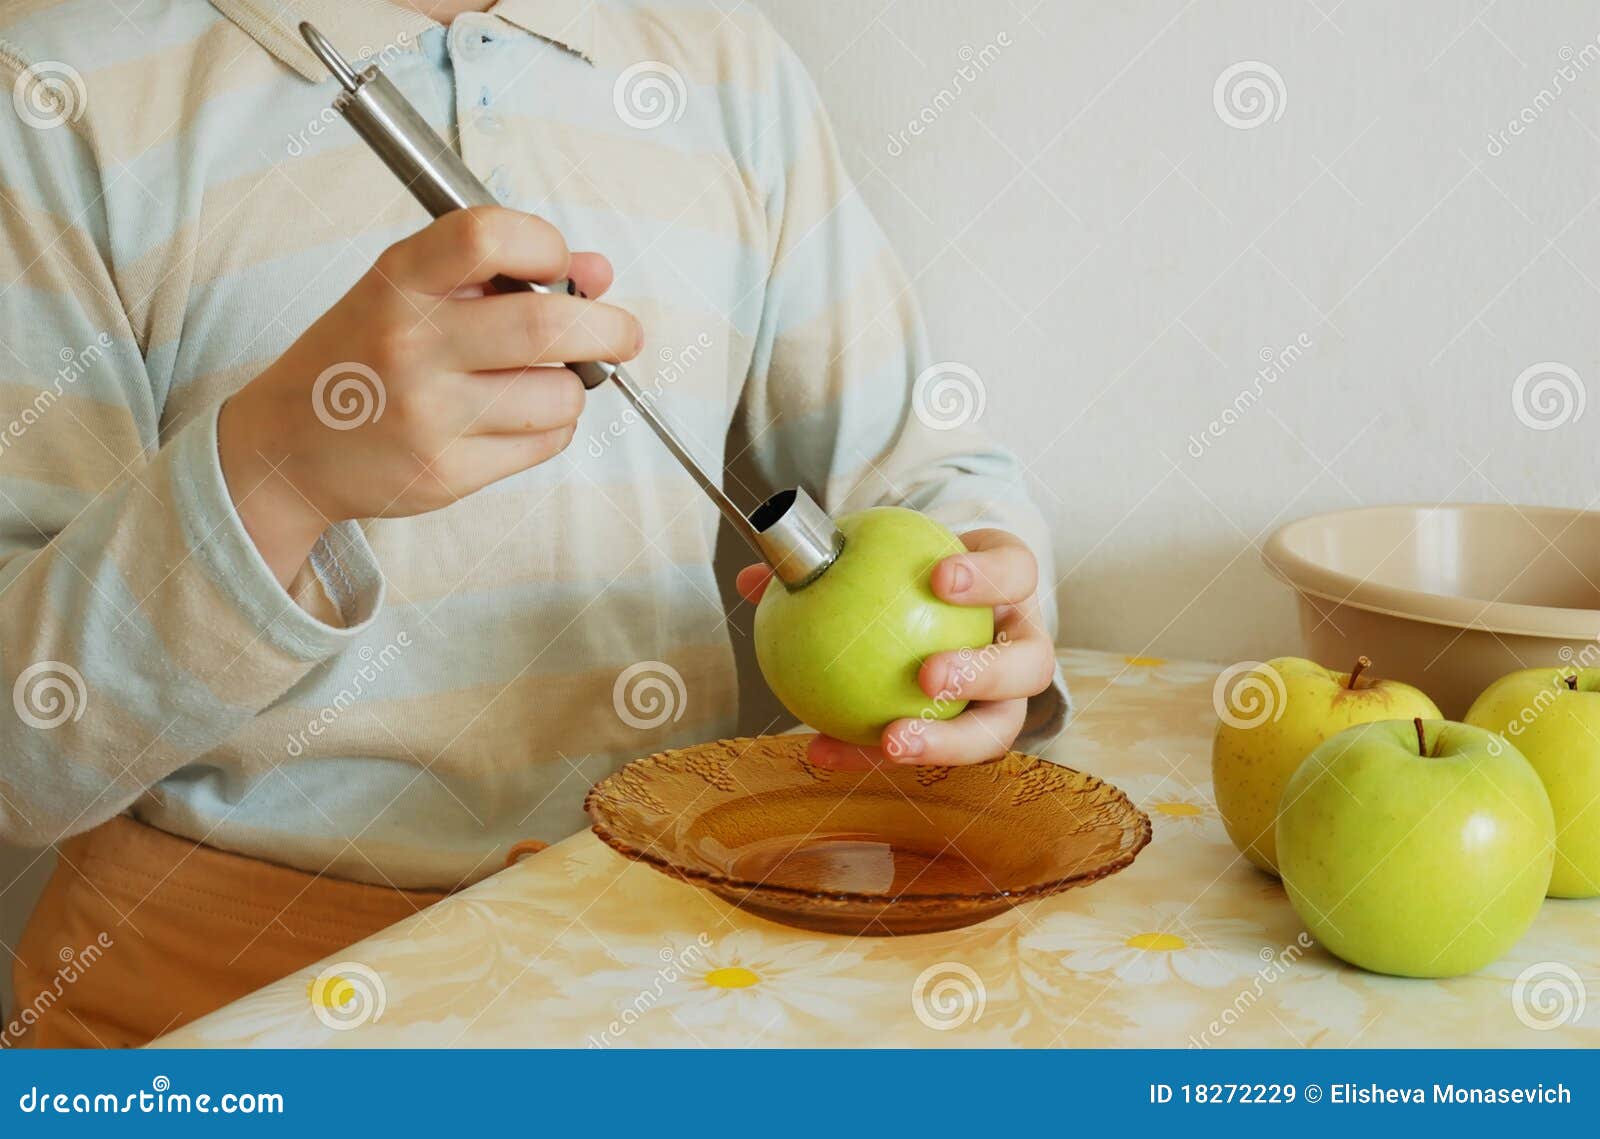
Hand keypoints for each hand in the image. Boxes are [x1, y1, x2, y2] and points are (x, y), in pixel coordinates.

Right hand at [218, 206, 642, 584]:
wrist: (287, 446)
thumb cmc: (363, 354)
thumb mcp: (410, 291)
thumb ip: (501, 271)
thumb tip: (598, 272)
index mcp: (398, 282)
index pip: (487, 236)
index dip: (545, 243)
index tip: (561, 264)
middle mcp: (410, 345)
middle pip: (548, 324)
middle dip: (610, 327)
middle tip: (624, 332)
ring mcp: (428, 415)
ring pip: (559, 395)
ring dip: (575, 387)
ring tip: (546, 381)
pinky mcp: (447, 472)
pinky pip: (544, 444)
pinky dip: (552, 427)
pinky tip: (517, 418)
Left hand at [736, 527, 1054, 769]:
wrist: (934, 607)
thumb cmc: (907, 574)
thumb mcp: (878, 556)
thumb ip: (827, 560)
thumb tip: (754, 578)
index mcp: (1010, 585)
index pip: (1016, 571)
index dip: (989, 577)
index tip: (940, 579)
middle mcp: (1022, 644)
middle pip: (1029, 665)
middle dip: (985, 674)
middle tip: (928, 674)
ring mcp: (1006, 698)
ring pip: (996, 728)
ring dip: (946, 740)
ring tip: (893, 741)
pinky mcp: (971, 735)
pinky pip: (927, 751)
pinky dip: (872, 753)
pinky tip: (821, 751)